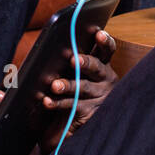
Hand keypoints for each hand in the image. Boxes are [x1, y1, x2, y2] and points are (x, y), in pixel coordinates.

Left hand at [38, 29, 118, 148]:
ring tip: (55, 85)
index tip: (98, 34)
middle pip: (96, 68)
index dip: (105, 42)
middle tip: (74, 60)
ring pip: (83, 88)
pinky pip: (72, 106)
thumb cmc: (80, 86)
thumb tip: (58, 40)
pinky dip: (58, 103)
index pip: (107, 50)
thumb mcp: (82, 71)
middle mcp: (104, 79)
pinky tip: (47, 101)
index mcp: (103, 65)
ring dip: (68, 85)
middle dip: (86, 63)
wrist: (83, 120)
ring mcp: (98, 96)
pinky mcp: (90, 113)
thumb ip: (76, 57)